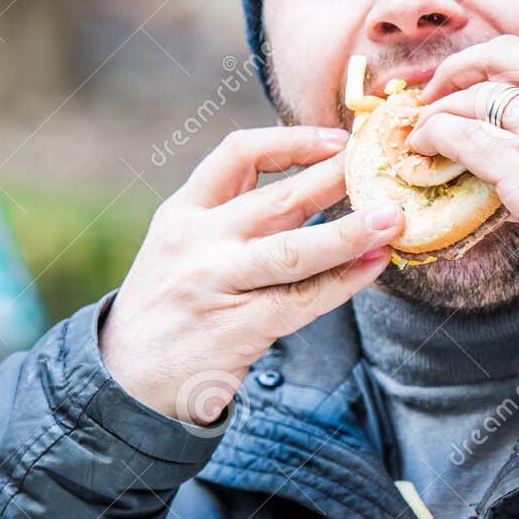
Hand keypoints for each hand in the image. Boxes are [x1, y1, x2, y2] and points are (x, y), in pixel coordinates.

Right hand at [100, 126, 402, 427]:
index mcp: (183, 212)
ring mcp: (216, 285)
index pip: (238, 154)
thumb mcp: (181, 248)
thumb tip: (314, 188)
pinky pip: (303, 300)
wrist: (124, 379)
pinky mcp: (237, 328)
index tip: (335, 139)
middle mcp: (197, 242)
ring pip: (296, 250)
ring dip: (351, 233)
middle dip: (336, 180)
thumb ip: (234, 219)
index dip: (292, 142)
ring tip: (393, 219)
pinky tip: (373, 266)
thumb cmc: (170, 308)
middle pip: (278, 199)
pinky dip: (344, 282)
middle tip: (383, 168)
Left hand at [407, 33, 518, 289]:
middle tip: (442, 89)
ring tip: (423, 126)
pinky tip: (422, 146)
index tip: (492, 79)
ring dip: (439, 107)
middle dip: (463, 67)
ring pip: (474, 95)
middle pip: (504, 55)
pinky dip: (432, 134)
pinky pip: (459, 134)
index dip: (508, 63)